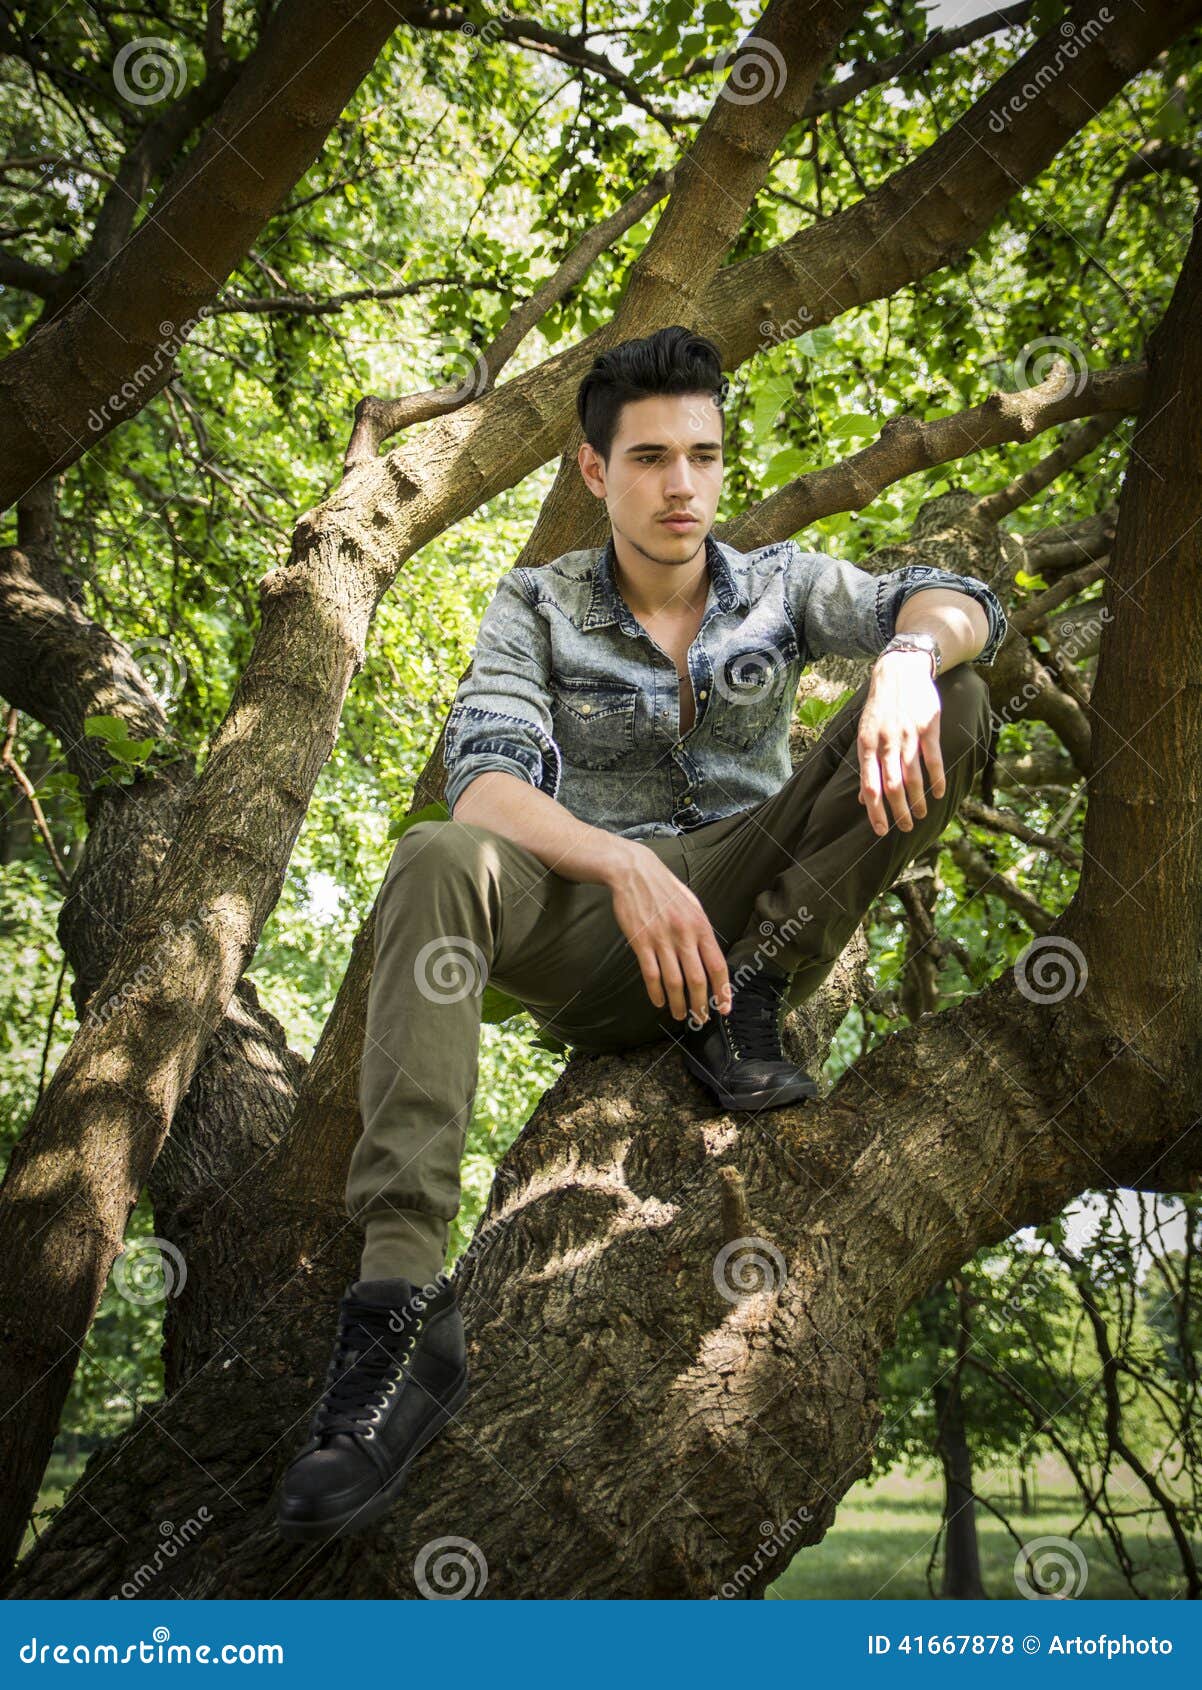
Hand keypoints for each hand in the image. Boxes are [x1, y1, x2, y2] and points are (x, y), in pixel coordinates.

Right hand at [605, 840, 731, 1022]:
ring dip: (679, 1003)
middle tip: (701, 1019)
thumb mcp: (692, 904)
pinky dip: (656, 992)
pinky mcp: (641, 942)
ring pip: (674, 982)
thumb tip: (710, 956)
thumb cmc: (665, 889)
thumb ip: (702, 930)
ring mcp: (662, 939)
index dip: (723, 990)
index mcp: (701, 926)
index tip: (725, 1008)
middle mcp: (684, 935)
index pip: (718, 965)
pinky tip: (659, 1001)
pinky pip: (651, 974)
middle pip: (698, 979)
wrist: (634, 873)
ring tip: (681, 1015)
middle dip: (701, 1004)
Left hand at [856, 650, 944, 834]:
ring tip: (922, 815)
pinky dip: (937, 779)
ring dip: (918, 800)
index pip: (870, 786)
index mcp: (867, 746)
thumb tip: (863, 799)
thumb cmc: (880, 708)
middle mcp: (886, 742)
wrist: (899, 671)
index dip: (875, 811)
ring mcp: (907, 735)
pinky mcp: (928, 727)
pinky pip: (933, 758)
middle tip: (906, 827)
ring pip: (913, 776)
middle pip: (892, 786)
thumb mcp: (865, 734)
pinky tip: (938, 793)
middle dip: (899, 811)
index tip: (881, 831)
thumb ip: (866, 766)